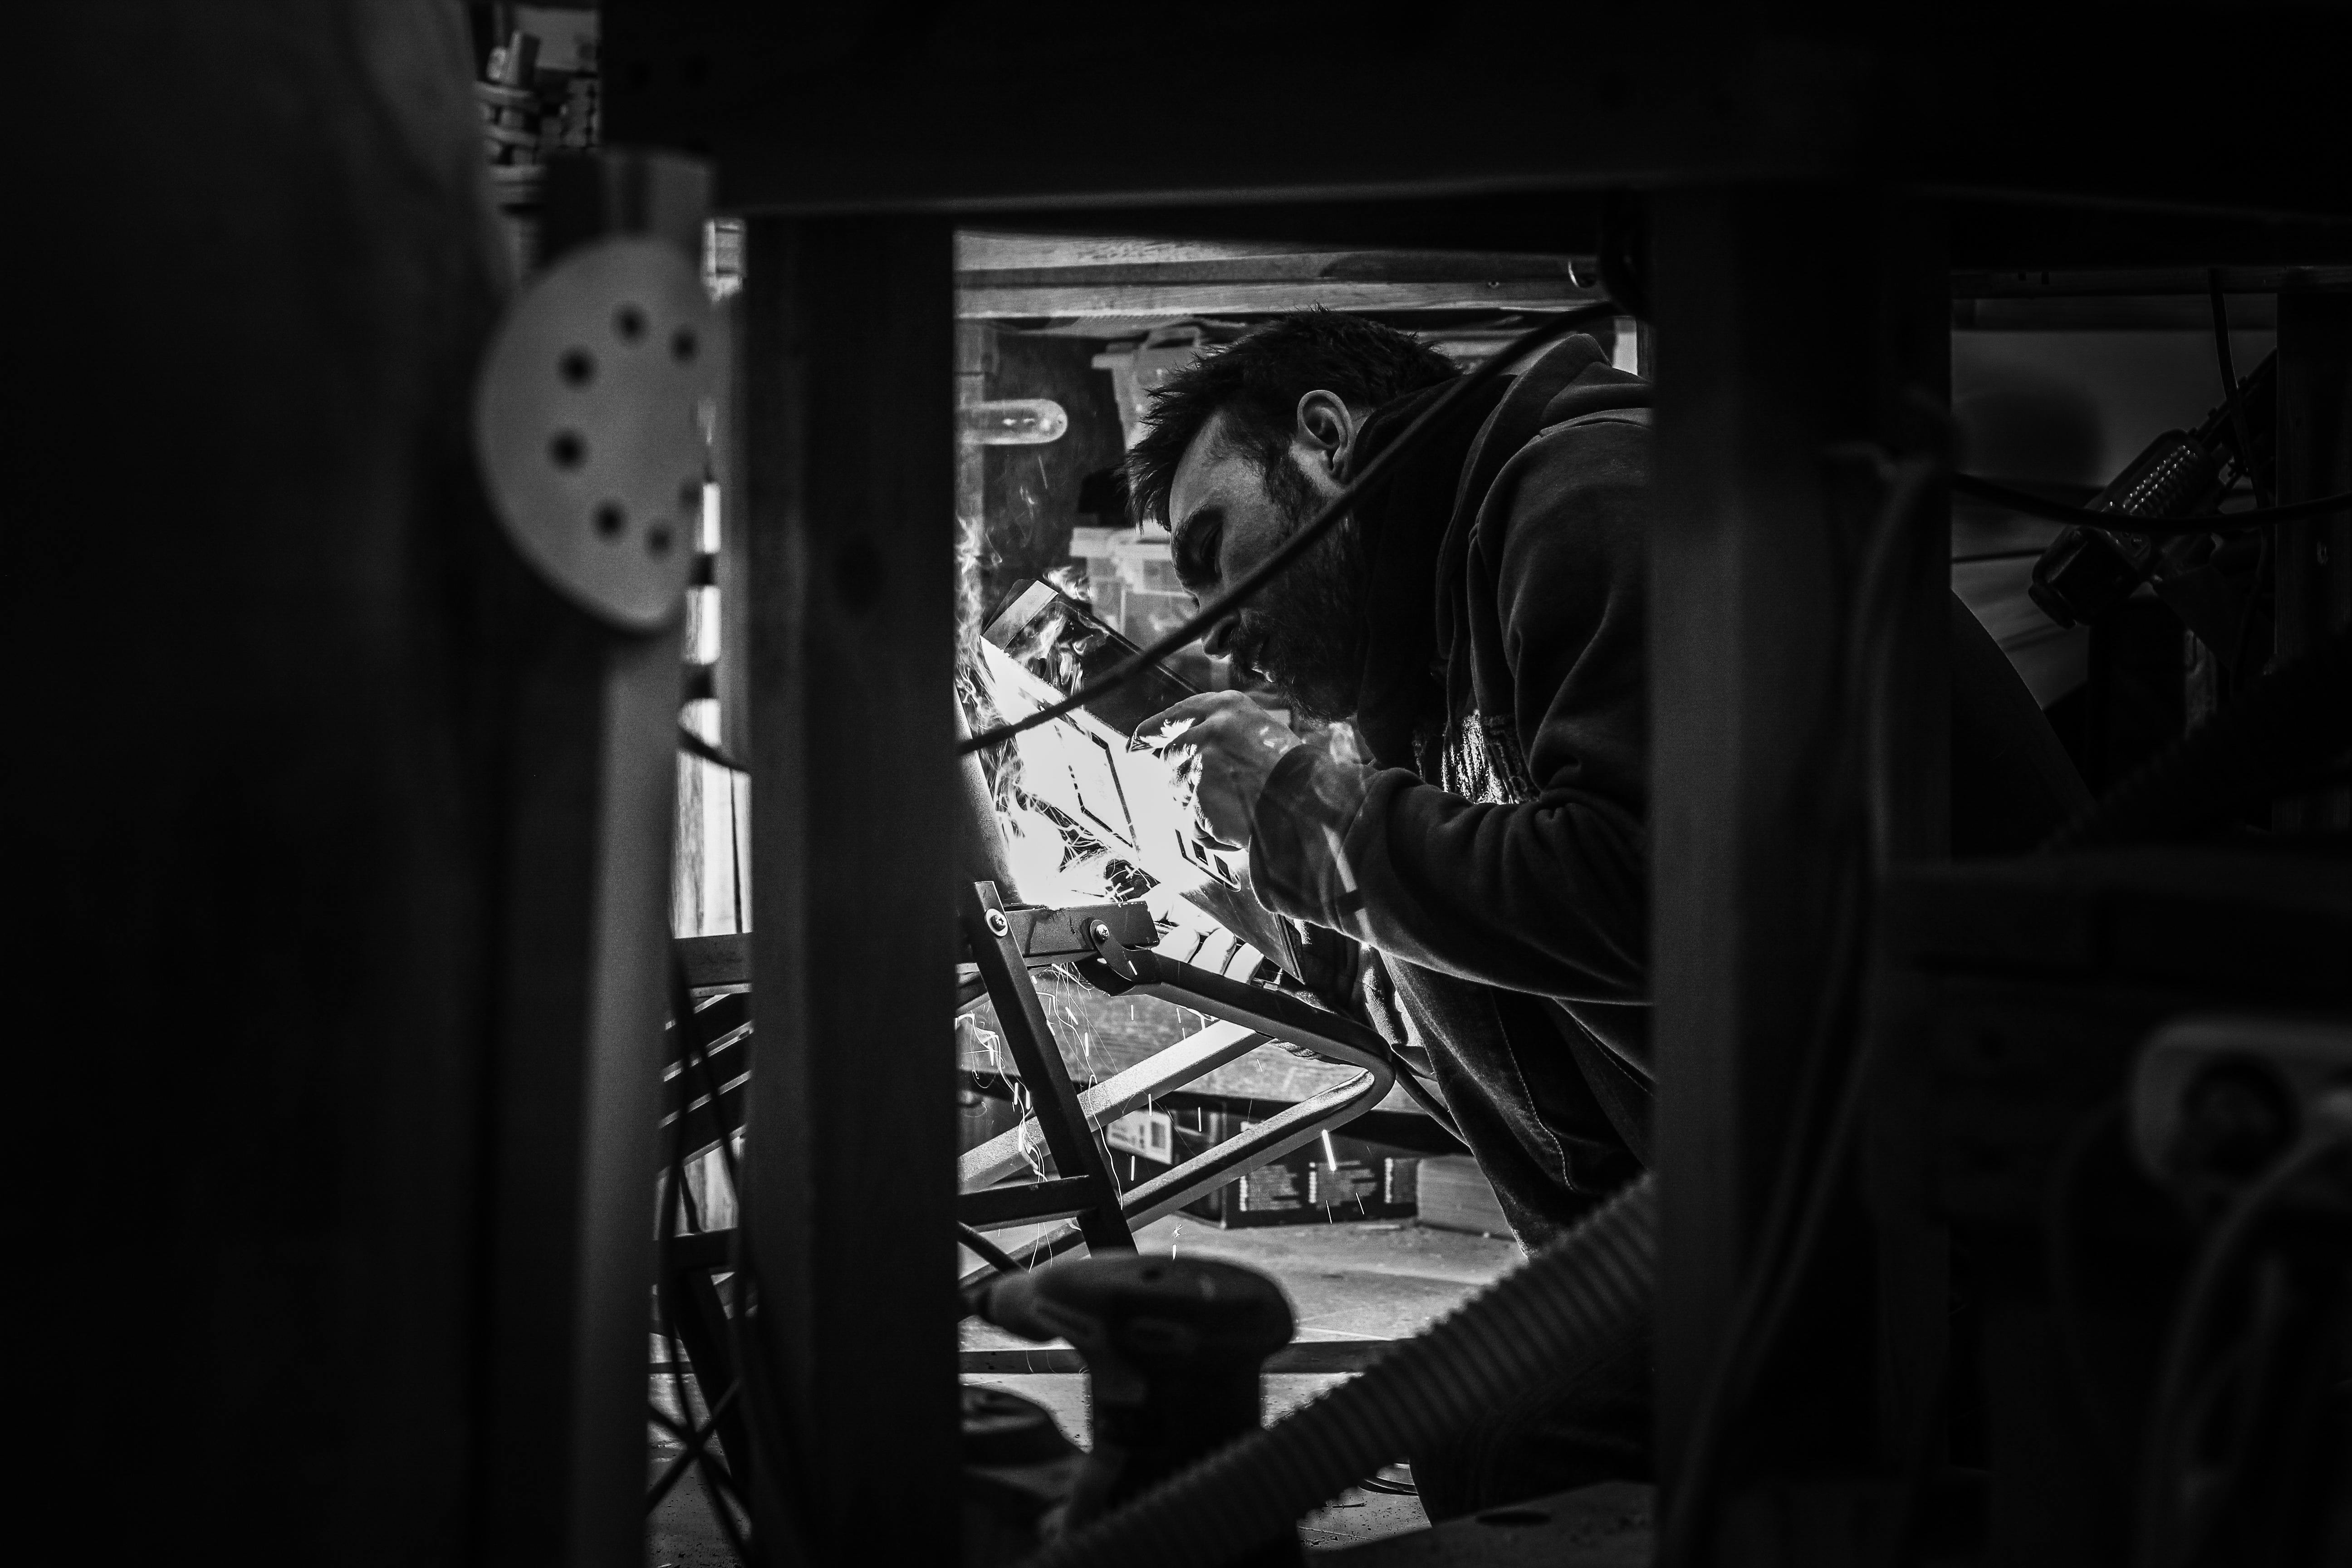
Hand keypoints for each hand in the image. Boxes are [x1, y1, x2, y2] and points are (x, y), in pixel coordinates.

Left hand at [1134, 692, 1302, 851]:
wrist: (1308, 803)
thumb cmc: (1298, 773)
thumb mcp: (1267, 733)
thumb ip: (1230, 735)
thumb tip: (1196, 747)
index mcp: (1228, 707)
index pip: (1178, 714)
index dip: (1154, 728)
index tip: (1137, 741)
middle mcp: (1207, 729)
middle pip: (1172, 756)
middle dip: (1184, 778)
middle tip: (1213, 796)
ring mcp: (1197, 762)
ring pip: (1179, 791)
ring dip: (1201, 808)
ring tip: (1239, 812)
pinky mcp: (1195, 796)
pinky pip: (1192, 822)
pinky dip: (1210, 833)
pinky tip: (1237, 830)